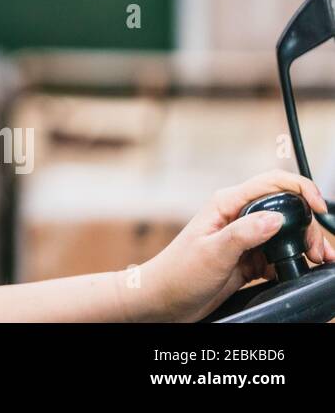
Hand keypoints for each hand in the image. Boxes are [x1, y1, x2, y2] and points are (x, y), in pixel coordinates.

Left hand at [136, 169, 333, 321]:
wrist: (164, 300)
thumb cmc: (178, 273)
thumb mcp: (212, 253)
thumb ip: (243, 234)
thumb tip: (275, 218)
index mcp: (226, 204)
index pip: (272, 184)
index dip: (301, 190)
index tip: (319, 209)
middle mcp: (237, 216)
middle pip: (284, 210)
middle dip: (308, 227)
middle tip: (318, 251)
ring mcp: (243, 238)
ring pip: (285, 234)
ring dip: (305, 246)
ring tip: (317, 261)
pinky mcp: (247, 258)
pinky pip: (278, 255)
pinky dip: (292, 262)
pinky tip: (296, 272)